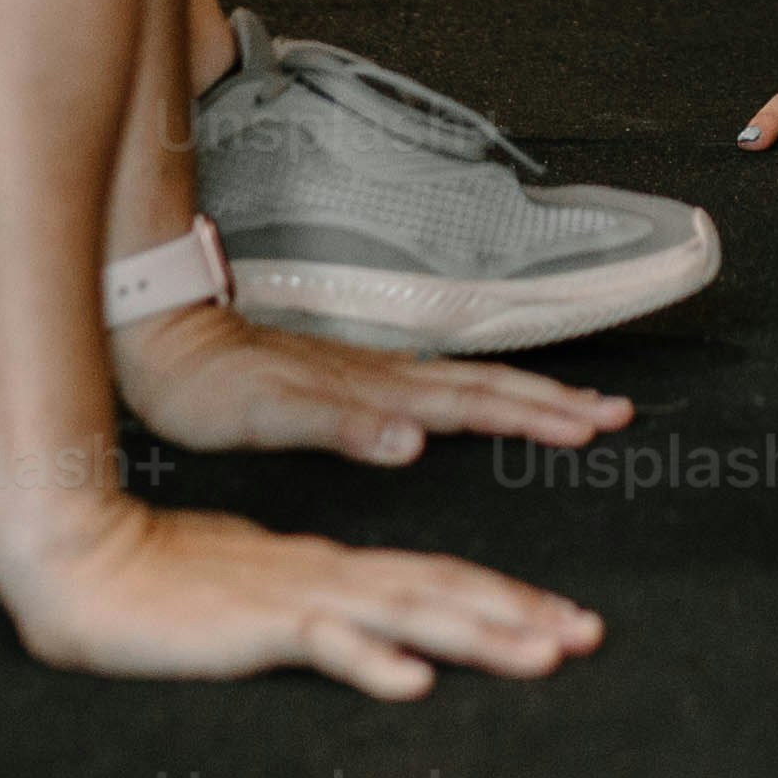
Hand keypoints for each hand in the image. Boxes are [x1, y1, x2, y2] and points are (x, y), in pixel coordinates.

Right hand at [1, 499, 601, 697]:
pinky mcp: (254, 622)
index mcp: (330, 570)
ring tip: (542, 654)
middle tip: (590, 636)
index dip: (505, 601)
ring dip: (477, 632)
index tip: (565, 624)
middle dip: (521, 614)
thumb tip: (363, 632)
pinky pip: (324, 641)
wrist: (80, 563)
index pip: (436, 581)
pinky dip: (372, 659)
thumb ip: (311, 611)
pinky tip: (415, 682)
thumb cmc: (159, 584)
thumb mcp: (255, 599)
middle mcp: (328, 574)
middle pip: (443, 590)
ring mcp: (294, 595)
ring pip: (406, 610)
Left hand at [112, 299, 628, 467]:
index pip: (477, 402)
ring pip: (468, 382)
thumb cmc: (208, 386)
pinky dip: (479, 394)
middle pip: (490, 385)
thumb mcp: (271, 416)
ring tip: (573, 404)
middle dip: (556, 400)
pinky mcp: (351, 377)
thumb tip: (413, 441)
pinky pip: (438, 385)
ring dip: (527, 394)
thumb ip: (345, 426)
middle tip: (615, 412)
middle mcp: (384, 375)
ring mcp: (370, 372)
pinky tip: (481, 403)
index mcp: (378, 389)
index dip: (538, 415)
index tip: (595, 425)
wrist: (163, 336)